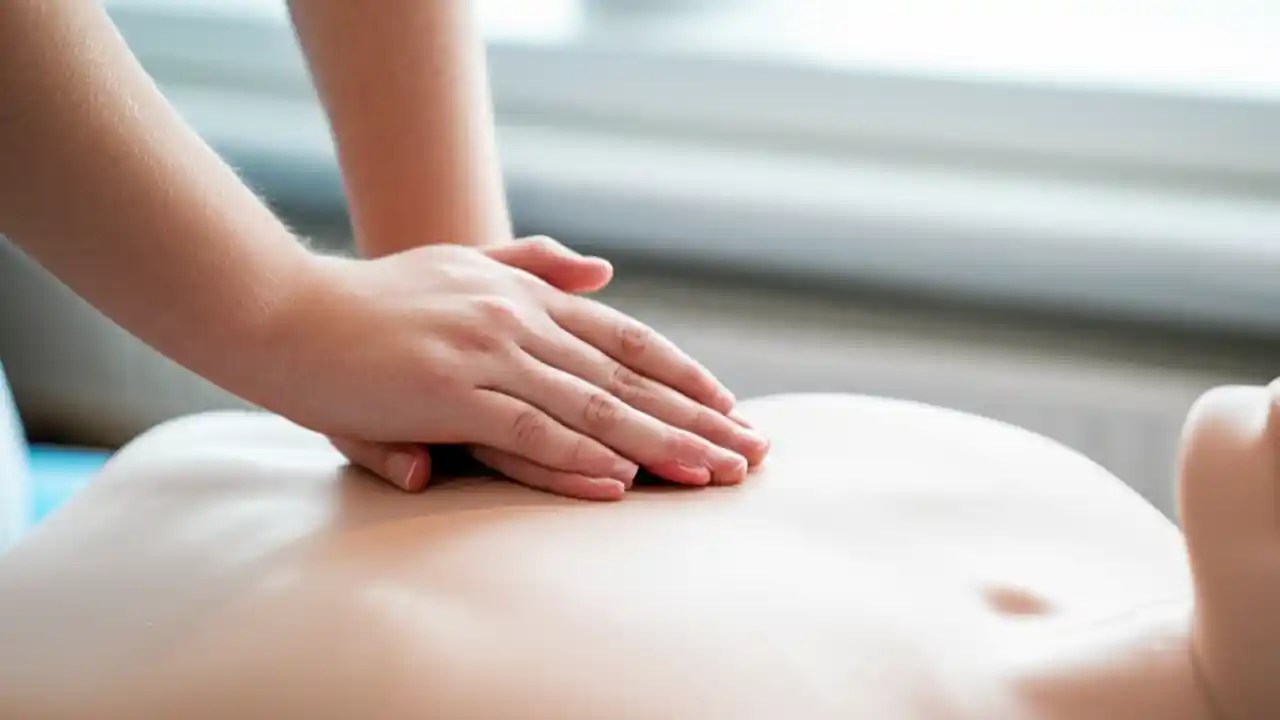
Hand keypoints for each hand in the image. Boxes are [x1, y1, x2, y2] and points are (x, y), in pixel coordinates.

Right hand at [270, 237, 768, 498]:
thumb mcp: (460, 265)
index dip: (682, 373)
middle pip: (627, 377)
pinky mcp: (447, 394)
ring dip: (657, 445)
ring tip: (710, 475)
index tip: (729, 405)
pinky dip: (578, 456)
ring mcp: (486, 356)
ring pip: (592, 406)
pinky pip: (527, 432)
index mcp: (525, 298)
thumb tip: (603, 269)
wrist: (285, 313)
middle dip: (695, 417)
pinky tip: (621, 481)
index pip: (625, 339)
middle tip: (750, 452)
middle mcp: (518, 322)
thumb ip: (532, 263)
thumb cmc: (372, 301)